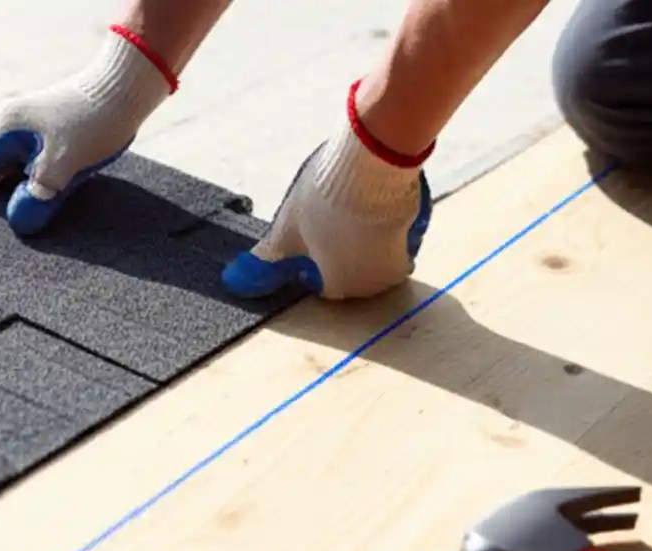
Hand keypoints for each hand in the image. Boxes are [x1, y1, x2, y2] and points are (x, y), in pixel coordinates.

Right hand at [0, 27, 173, 234]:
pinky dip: (31, 190)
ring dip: (12, 199)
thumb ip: (39, 193)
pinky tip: (44, 208)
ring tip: (22, 227)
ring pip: (8, 174)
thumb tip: (18, 224)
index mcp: (3, 131)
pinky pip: (29, 170)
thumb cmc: (94, 120)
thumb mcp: (66, 162)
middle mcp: (8, 131)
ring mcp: (28, 135)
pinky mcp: (47, 140)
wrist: (125, 89)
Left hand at [221, 97, 432, 299]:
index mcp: (340, 287)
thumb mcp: (284, 232)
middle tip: (328, 210)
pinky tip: (373, 191)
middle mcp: (375, 283)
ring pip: (376, 245)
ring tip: (350, 198)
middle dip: (338, 242)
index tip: (306, 226)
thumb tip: (233, 285)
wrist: (374, 162)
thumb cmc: (323, 203)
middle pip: (350, 264)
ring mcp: (402, 255)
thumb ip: (263, 263)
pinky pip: (397, 226)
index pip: (318, 277)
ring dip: (364, 228)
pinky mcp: (418, 226)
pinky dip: (385, 213)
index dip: (308, 250)